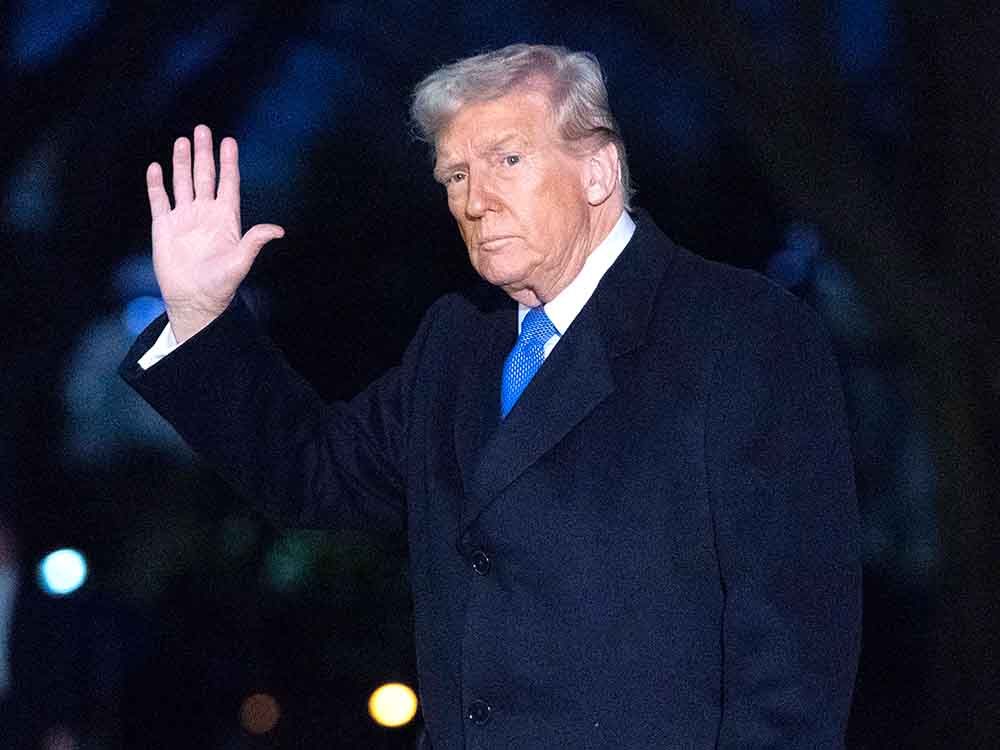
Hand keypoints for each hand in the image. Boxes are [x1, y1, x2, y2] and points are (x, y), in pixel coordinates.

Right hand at [146, 124, 283, 342]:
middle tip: (202, 129)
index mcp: (226, 219)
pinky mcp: (164, 227)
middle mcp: (205, 214)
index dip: (229, 163)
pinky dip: (156, 184)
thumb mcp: (241, 261)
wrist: (194, 300)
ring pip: (183, 183)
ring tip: (182, 141)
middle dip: (204, 153)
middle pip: (205, 176)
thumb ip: (255, 241)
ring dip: (182, 162)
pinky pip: (159, 200)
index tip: (229, 141)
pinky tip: (156, 167)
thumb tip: (278, 231)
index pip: (228, 184)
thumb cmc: (220, 284)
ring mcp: (184, 219)